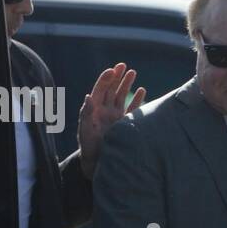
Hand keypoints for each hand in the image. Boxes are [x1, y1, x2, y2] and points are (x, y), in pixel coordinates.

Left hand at [79, 63, 146, 177]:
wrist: (99, 162)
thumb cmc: (89, 147)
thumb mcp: (85, 130)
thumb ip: (86, 113)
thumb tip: (88, 96)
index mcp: (94, 109)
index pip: (100, 89)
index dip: (105, 79)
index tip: (112, 70)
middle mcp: (105, 110)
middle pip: (111, 89)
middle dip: (117, 77)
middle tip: (123, 65)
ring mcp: (116, 116)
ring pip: (122, 96)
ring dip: (127, 84)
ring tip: (133, 72)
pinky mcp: (125, 123)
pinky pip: (132, 108)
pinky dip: (137, 99)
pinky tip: (142, 90)